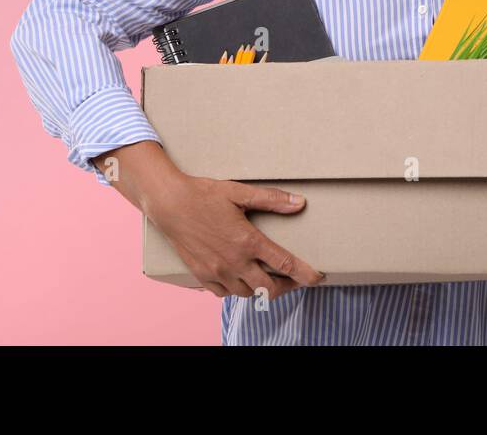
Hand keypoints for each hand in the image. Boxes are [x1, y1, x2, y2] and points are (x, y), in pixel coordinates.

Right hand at [145, 173, 325, 299]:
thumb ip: (272, 199)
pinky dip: (237, 290)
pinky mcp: (202, 275)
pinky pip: (224, 293)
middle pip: (269, 288)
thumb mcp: (240, 192)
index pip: (285, 264)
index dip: (305, 274)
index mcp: (248, 241)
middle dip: (287, 287)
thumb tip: (299, 202)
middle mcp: (234, 262)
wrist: (169, 204)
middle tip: (295, 280)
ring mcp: (217, 272)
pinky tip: (241, 280)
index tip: (317, 278)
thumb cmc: (204, 195)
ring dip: (262, 290)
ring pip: (247, 294)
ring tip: (270, 280)